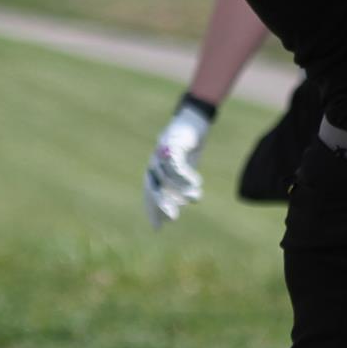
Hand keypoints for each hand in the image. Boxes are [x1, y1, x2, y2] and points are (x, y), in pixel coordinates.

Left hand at [144, 99, 213, 229]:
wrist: (194, 120)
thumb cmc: (188, 146)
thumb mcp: (185, 168)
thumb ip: (180, 184)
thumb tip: (181, 204)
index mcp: (155, 169)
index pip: (150, 193)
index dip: (153, 210)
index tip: (158, 227)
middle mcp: (155, 161)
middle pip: (153, 186)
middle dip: (161, 203)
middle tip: (172, 218)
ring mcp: (162, 152)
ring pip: (168, 177)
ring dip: (182, 190)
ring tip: (195, 198)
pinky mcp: (173, 143)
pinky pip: (177, 163)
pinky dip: (186, 175)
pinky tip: (196, 182)